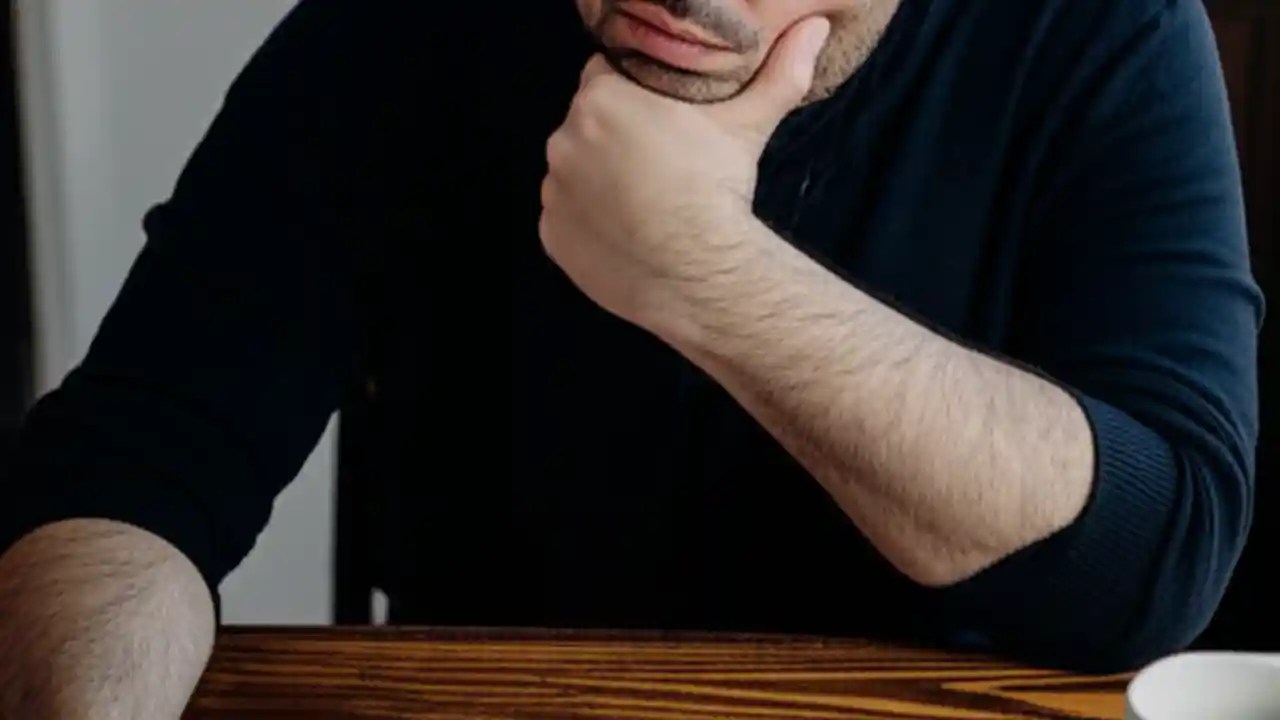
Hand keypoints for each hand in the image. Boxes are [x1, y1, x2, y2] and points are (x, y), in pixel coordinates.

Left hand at [539, 17, 830, 333]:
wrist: (700, 272)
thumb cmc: (717, 190)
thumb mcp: (748, 123)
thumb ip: (777, 71)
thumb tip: (815, 28)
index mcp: (602, 97)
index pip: (609, 77)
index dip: (638, 95)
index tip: (663, 119)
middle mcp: (565, 137)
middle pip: (588, 125)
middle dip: (616, 138)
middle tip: (661, 163)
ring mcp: (553, 190)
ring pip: (575, 171)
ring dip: (599, 180)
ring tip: (645, 201)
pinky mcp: (550, 234)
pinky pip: (566, 218)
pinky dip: (588, 222)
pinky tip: (625, 232)